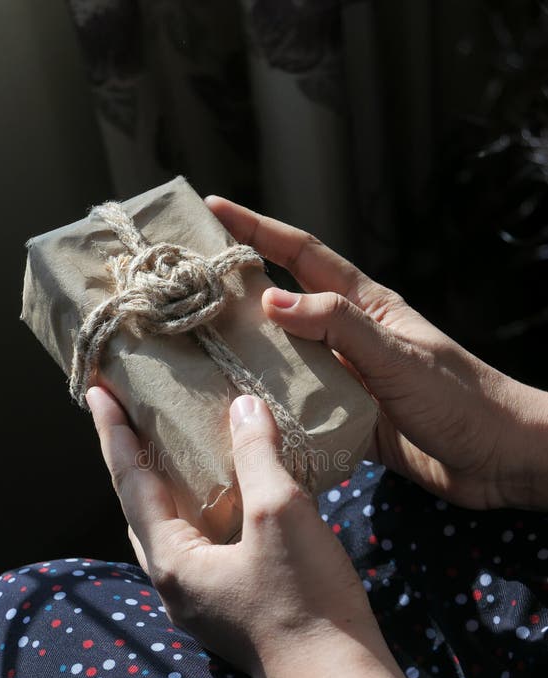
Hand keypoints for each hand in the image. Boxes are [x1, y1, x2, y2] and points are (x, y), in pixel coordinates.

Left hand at [86, 386, 384, 677]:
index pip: (130, 482)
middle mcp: (175, 584)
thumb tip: (244, 407)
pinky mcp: (229, 610)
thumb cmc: (306, 598)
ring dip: (166, 487)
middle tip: (131, 417)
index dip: (113, 432)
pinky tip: (228, 497)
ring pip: (169, 531)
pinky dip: (201, 511)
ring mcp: (201, 603)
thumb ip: (257, 455)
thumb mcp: (280, 513)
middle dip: (132, 460)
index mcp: (172, 561)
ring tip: (172, 449)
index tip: (96, 391)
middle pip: (139, 509)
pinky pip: (199, 547)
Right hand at [206, 196, 547, 510]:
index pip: (303, 254)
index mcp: (367, 306)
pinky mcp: (348, 418)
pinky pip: (299, 406)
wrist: (498, 459)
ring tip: (197, 355)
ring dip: (248, 356)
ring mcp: (348, 378)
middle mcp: (350, 337)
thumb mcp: (398, 356)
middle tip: (187, 289)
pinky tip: (241, 415)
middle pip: (284, 306)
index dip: (258, 229)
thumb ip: (339, 326)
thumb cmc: (460, 399)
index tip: (214, 210)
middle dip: (238, 292)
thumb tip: (270, 302)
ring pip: (286, 359)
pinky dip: (271, 409)